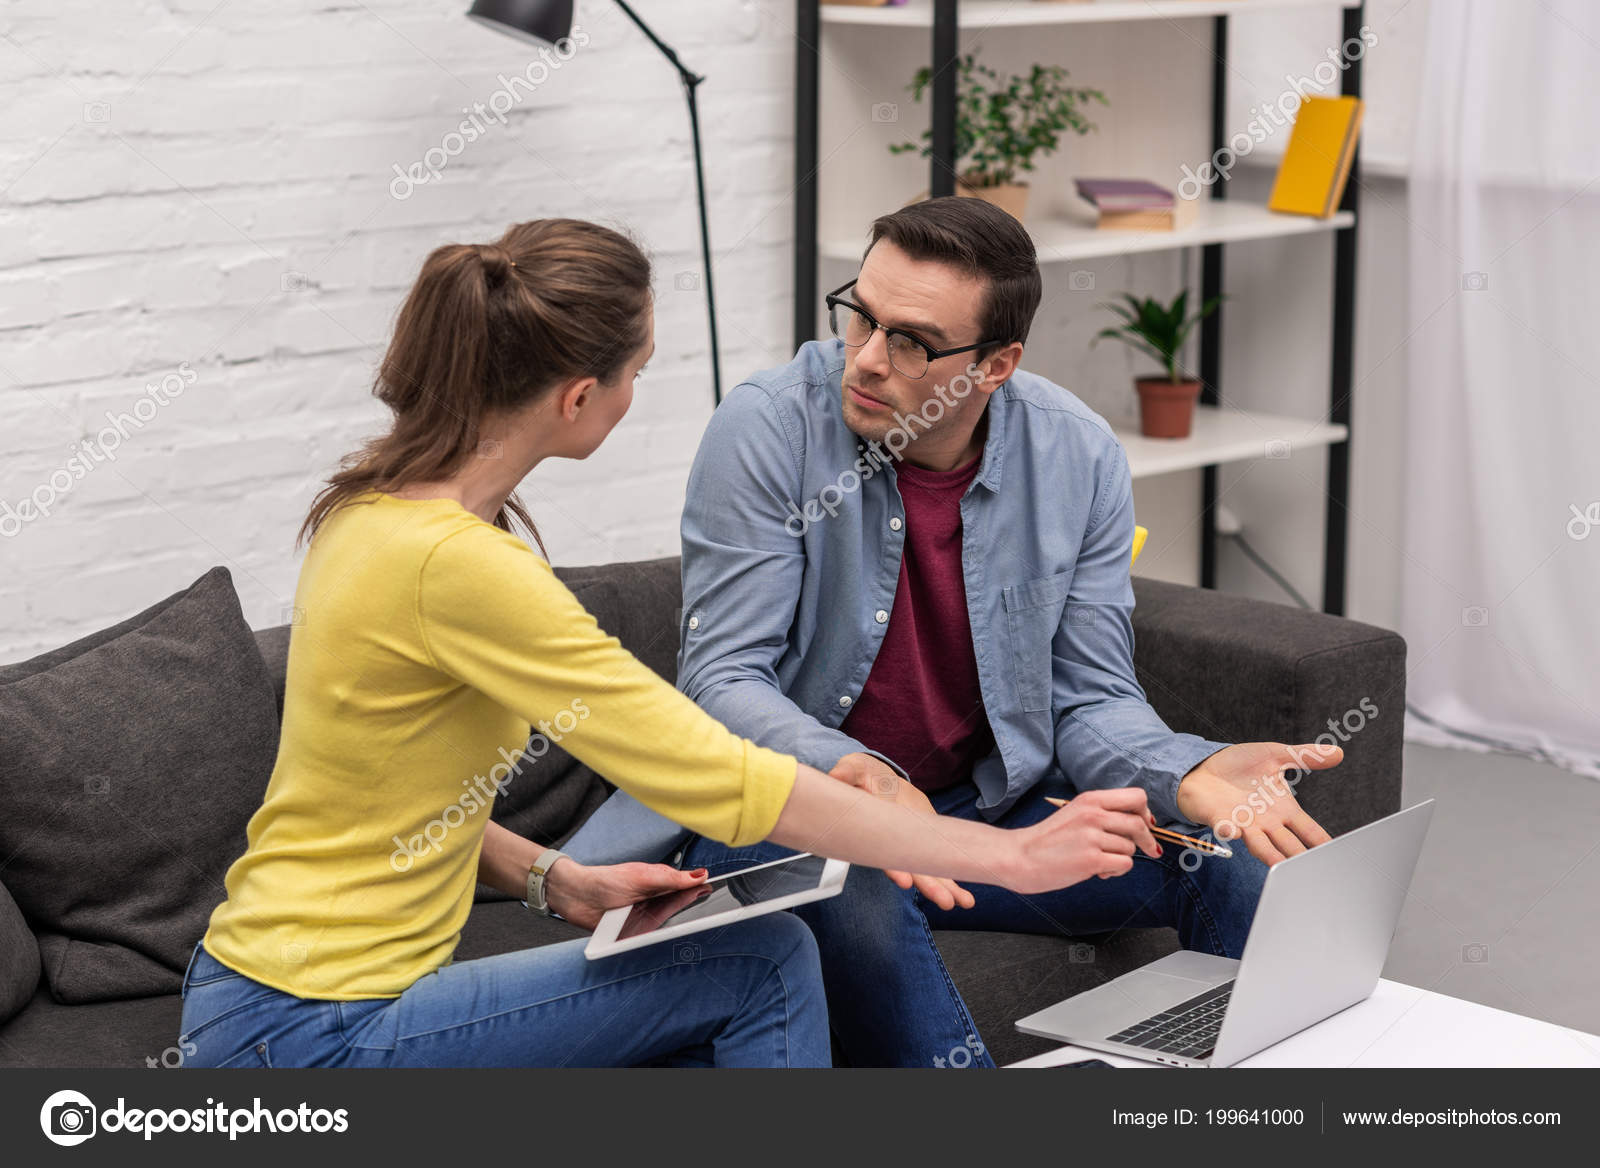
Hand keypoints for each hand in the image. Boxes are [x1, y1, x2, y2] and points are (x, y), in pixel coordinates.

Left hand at [542, 858, 709, 931]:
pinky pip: (651, 944)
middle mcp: (655, 903)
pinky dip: (657, 946)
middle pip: (681, 912)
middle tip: (712, 918)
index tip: (722, 896)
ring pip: (668, 930)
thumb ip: (672, 879)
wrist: (574, 897)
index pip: (688, 890)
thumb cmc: (605, 881)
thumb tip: (701, 875)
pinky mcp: (634, 936)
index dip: (703, 893)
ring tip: (692, 934)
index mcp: (660, 885)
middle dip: (695, 916)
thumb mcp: (643, 877)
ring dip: (676, 933)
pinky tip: (666, 948)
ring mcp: (645, 921)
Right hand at [829, 753, 974, 910]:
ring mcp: (911, 847)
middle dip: (928, 885)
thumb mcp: (854, 769)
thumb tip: (836, 776)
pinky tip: (967, 899)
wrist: (879, 782)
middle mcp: (894, 845)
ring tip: (965, 902)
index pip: (884, 853)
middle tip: (945, 901)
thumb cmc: (863, 778)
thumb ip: (846, 773)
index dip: (893, 868)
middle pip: (911, 869)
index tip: (906, 881)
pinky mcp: (925, 844)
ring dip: (945, 888)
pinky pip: (939, 865)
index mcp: (876, 830)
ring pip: (927, 872)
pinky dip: (953, 882)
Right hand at [1008, 788, 1162, 894]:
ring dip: (1122, 858)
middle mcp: (1093, 814)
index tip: (1144, 824)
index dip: (1145, 812)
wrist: (1018, 857)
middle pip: (1140, 823)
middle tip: (1148, 849)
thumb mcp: (1075, 813)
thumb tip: (1141, 822)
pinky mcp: (1091, 860)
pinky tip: (1099, 872)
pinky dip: (1116, 871)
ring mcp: (1092, 837)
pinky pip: (1124, 864)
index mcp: (1090, 800)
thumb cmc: (1047, 840)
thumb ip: (1102, 813)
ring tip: (1102, 861)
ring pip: (1131, 847)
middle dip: (1147, 839)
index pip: (1137, 796)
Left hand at [1174, 742, 1341, 865]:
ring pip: (1262, 847)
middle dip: (1302, 859)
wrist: (1202, 767)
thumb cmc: (1238, 766)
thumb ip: (1305, 756)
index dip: (1324, 843)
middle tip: (1317, 874)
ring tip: (1280, 866)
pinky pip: (1225, 828)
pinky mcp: (1219, 819)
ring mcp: (1243, 825)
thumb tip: (1338, 753)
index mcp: (1284, 810)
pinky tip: (1232, 831)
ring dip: (1270, 856)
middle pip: (1290, 847)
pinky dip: (1228, 830)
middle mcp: (1267, 823)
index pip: (1310, 832)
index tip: (1340, 858)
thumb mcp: (1275, 755)